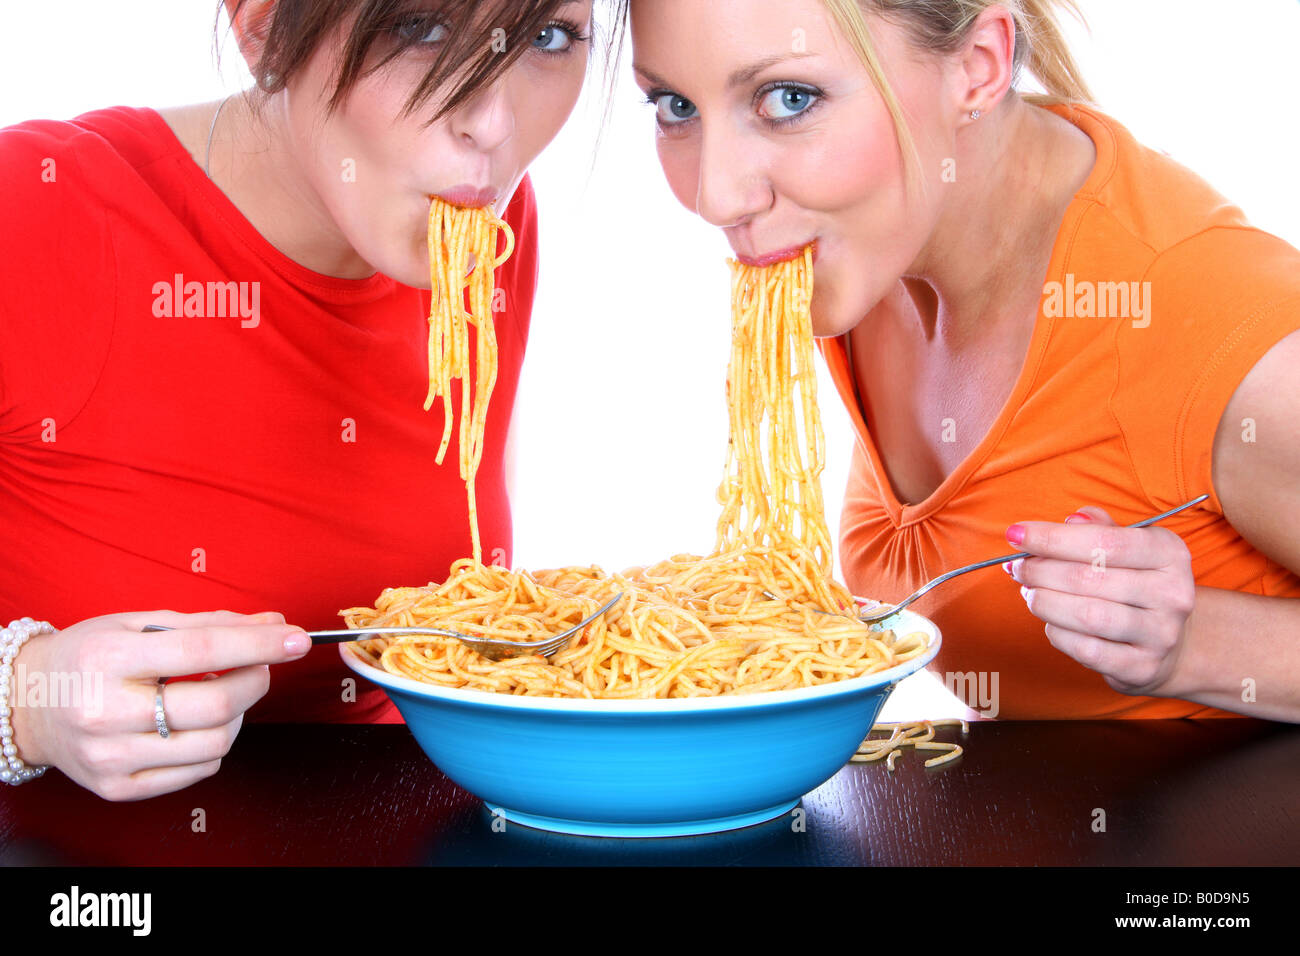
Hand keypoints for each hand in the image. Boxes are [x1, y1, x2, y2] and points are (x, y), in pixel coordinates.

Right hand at [8, 609, 308, 800]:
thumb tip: (276, 625)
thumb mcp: (139, 622)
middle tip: (258, 666)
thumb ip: (211, 624)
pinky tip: (196, 724)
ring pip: (215, 743)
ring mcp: (110, 756)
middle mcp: (105, 711)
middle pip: (215, 705)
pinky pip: (198, 771)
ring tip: (220, 693)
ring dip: (238, 715)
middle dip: (255, 681)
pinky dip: (214, 744)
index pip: (202, 651)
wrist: (27, 704)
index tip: (298, 639)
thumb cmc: (90, 655)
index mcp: (109, 657)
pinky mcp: (117, 788)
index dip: (259, 645)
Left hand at [1003, 507, 1196, 696]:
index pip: (1105, 540)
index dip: (1053, 537)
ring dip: (1044, 602)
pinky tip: (1051, 621)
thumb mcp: (1127, 547)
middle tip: (1017, 568)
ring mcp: (1161, 633)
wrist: (1169, 642)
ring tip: (1030, 593)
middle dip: (1039, 570)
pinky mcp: (1142, 667)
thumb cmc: (1134, 583)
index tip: (1016, 534)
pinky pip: (1085, 649)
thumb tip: (1070, 520)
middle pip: (1089, 578)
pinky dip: (1057, 632)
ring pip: (1086, 615)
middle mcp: (1172, 593)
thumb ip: (1098, 528)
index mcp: (1169, 553)